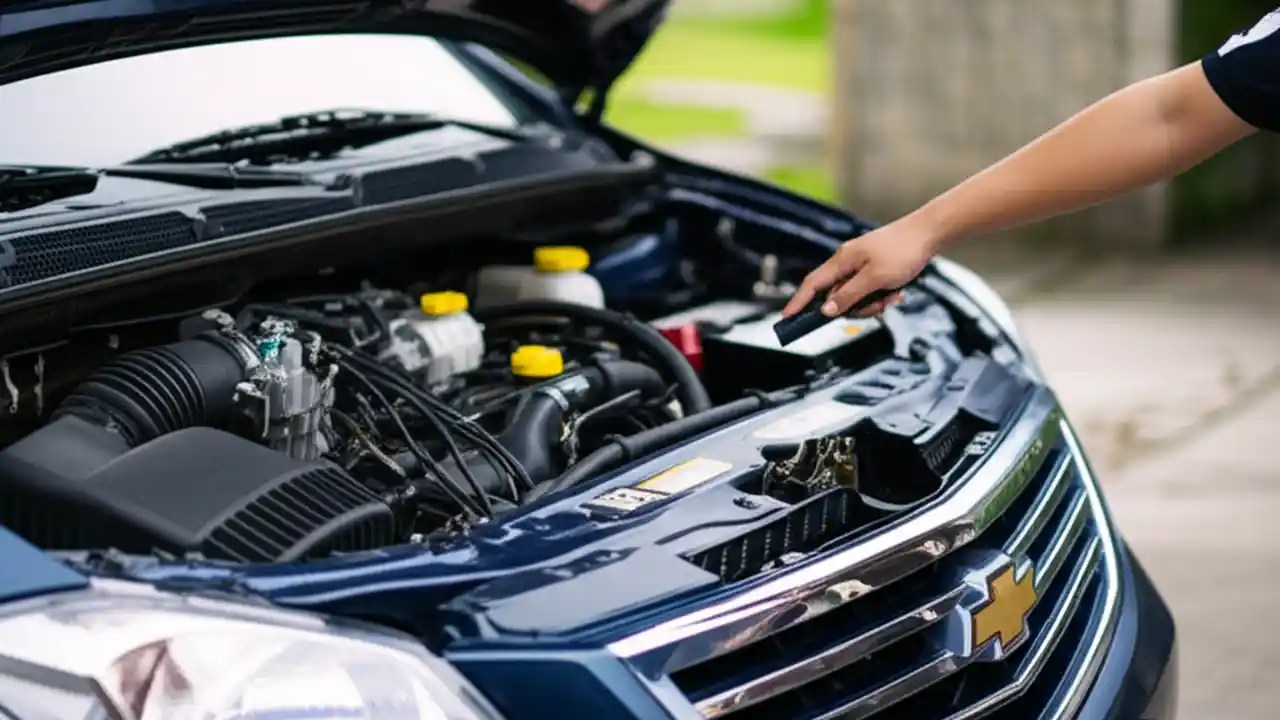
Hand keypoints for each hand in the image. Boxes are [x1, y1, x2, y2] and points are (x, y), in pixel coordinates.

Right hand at [782, 214, 940, 317]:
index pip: (812, 284)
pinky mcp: (874, 269)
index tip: (786, 318)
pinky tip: (897, 291)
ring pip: (856, 297)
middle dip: (857, 307)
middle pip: (838, 297)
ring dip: (873, 303)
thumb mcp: (875, 278)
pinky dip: (881, 296)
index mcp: (842, 261)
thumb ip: (849, 295)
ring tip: (892, 296)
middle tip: (877, 305)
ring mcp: (861, 266)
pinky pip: (869, 291)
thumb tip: (827, 310)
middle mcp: (847, 263)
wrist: (929, 233)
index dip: (798, 302)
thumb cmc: (903, 250)